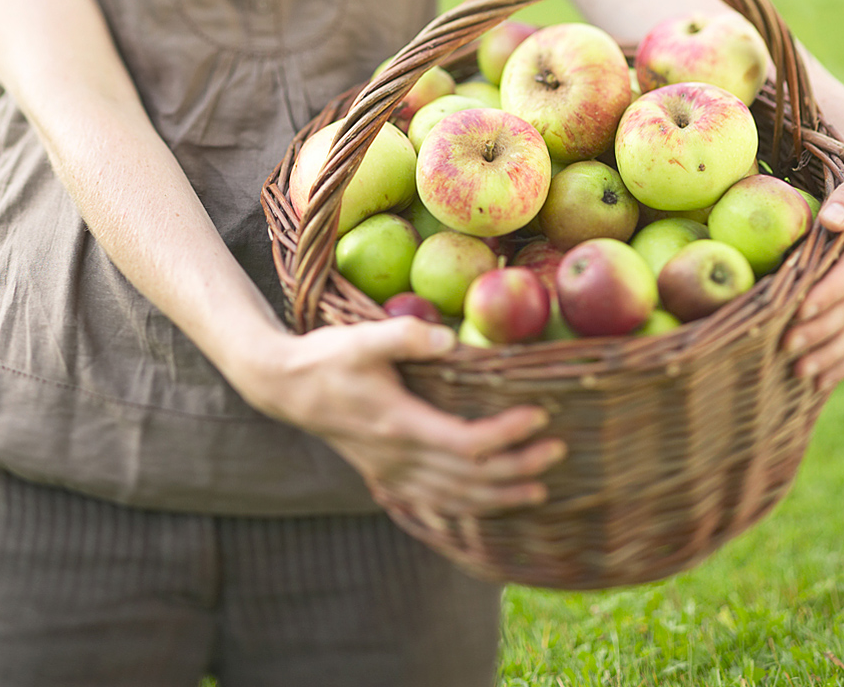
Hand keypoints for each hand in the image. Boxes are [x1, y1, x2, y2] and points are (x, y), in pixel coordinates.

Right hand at [243, 316, 566, 516]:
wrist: (285, 388)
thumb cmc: (326, 358)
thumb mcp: (362, 337)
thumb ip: (405, 335)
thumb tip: (449, 338)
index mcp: (399, 424)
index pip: (466, 442)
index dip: (507, 435)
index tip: (540, 416)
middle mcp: (398, 457)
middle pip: (470, 477)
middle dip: (519, 468)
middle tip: (558, 451)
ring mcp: (391, 472)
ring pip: (456, 499)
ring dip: (501, 496)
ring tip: (540, 489)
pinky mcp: (386, 476)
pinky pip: (435, 503)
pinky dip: (469, 507)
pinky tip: (491, 504)